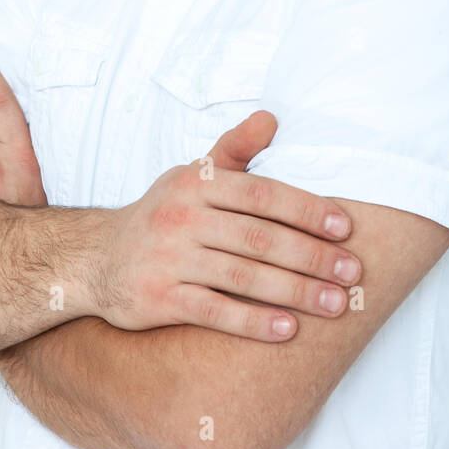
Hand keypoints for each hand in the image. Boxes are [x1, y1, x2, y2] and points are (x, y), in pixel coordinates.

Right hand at [87, 110, 360, 341]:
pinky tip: (288, 330)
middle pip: (259, 238)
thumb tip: (272, 118)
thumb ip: (236, 150)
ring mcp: (169, 258)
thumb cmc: (163, 215)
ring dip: (295, 292)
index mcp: (197, 183)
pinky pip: (214, 312)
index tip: (346, 229)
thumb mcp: (193, 176)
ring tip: (334, 304)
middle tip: (352, 274)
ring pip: (242, 276)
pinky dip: (253, 322)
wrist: (96, 259)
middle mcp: (182, 217)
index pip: (262, 194)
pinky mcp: (158, 298)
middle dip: (312, 257)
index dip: (307, 210)